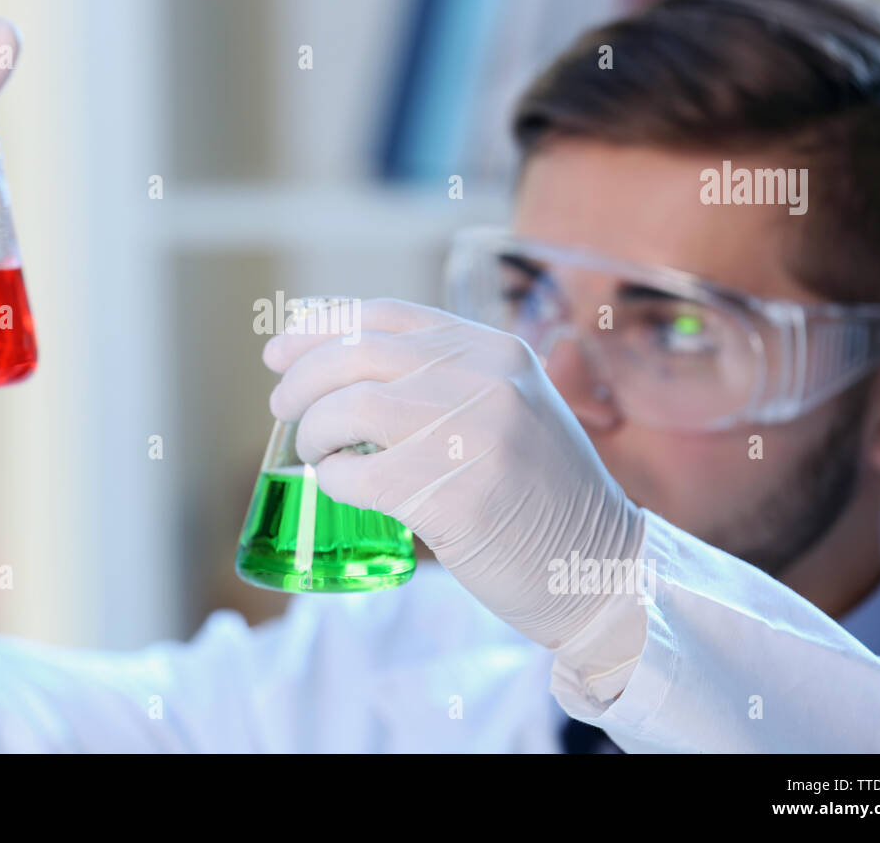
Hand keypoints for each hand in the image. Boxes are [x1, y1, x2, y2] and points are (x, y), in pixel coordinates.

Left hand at [263, 298, 645, 649]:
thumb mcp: (508, 405)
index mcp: (495, 349)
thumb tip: (335, 359)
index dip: (320, 326)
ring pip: (350, 409)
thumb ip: (444, 377)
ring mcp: (473, 434)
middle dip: (302, 379)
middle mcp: (486, 379)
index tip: (279, 348)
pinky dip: (332, 480)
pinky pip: (357, 476)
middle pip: (358, 355)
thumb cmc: (538, 490)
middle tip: (281, 404)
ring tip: (315, 451)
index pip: (387, 315)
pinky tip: (339, 485)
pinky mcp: (455, 495)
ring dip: (314, 431)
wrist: (600, 565)